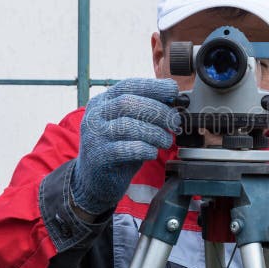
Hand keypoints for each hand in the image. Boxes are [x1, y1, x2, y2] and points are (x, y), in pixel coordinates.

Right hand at [71, 78, 179, 215]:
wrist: (94, 182)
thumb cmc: (118, 150)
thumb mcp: (130, 126)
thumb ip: (145, 112)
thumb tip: (173, 102)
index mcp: (102, 102)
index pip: (128, 85)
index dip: (153, 86)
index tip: (173, 91)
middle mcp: (95, 115)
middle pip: (128, 103)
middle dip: (158, 111)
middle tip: (174, 122)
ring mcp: (94, 135)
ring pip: (128, 125)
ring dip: (155, 132)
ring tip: (166, 141)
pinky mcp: (98, 156)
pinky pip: (125, 149)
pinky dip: (144, 149)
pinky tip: (152, 152)